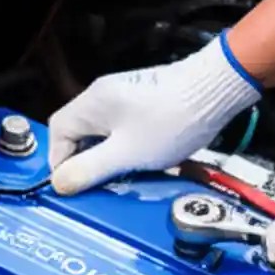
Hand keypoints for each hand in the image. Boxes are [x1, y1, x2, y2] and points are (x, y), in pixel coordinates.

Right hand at [48, 34, 260, 194]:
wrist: (217, 91)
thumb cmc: (174, 118)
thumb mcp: (126, 154)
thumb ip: (90, 170)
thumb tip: (60, 183)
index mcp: (92, 104)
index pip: (57, 133)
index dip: (61, 162)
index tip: (75, 184)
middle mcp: (104, 95)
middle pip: (80, 133)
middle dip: (89, 162)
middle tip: (103, 183)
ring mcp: (125, 96)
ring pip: (104, 134)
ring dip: (111, 157)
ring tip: (128, 174)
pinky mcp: (145, 102)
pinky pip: (125, 130)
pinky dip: (129, 149)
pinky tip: (147, 161)